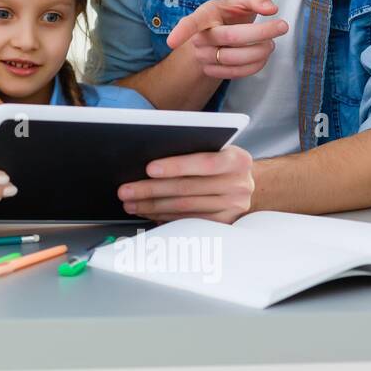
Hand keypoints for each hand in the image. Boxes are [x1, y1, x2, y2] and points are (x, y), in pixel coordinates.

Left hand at [116, 145, 253, 223]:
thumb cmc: (219, 159)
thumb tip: (149, 156)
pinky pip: (188, 221)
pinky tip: (148, 212)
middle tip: (125, 191)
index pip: (204, 162)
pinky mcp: (225, 223)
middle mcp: (239, 184)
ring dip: (152, 206)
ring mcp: (234, 206)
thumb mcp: (214, 147)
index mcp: (237, 160)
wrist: (244, 181)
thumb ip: (191, 147)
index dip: (175, 166)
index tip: (149, 169)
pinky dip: (165, 217)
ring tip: (131, 203)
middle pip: (188, 188)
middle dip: (151, 189)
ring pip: (184, 207)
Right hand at [166, 0, 287, 79]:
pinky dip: (257, 64)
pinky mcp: (213, 71)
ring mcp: (205, 56)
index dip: (181, 32)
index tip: (172, 42)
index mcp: (204, 15)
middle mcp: (200, 37)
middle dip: (261, 32)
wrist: (222, 32)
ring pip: (235, 58)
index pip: (190, 23)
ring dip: (261, 50)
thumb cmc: (230, 13)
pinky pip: (237, 73)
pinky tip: (262, 54)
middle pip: (230, 37)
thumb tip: (269, 8)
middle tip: (282, 26)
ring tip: (271, 41)